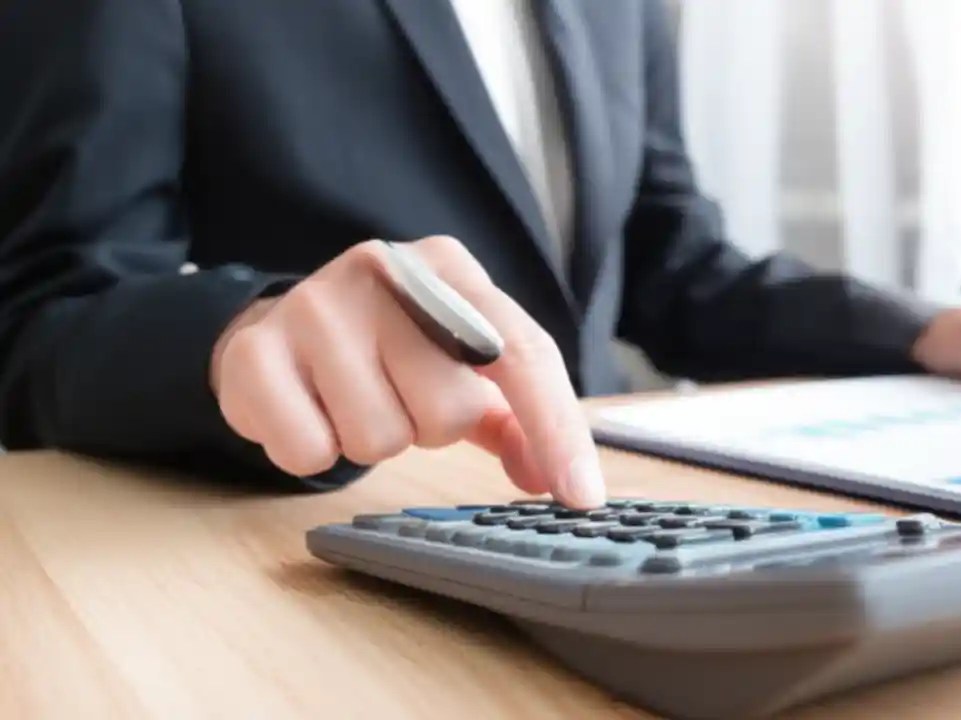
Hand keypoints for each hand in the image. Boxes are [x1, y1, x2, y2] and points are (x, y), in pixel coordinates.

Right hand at [210, 237, 604, 507]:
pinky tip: (309, 411)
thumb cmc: (391, 351)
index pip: (523, 354)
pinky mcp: (256, 350)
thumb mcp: (460, 366)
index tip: (581, 496)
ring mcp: (315, 305)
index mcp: (450, 269)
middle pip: (451, 410)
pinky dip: (313, 451)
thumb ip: (515, 418)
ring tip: (353, 401)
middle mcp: (385, 270)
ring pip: (380, 438)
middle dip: (430, 429)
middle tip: (401, 399)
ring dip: (372, 441)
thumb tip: (556, 482)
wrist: (280, 327)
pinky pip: (310, 451)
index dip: (556, 430)